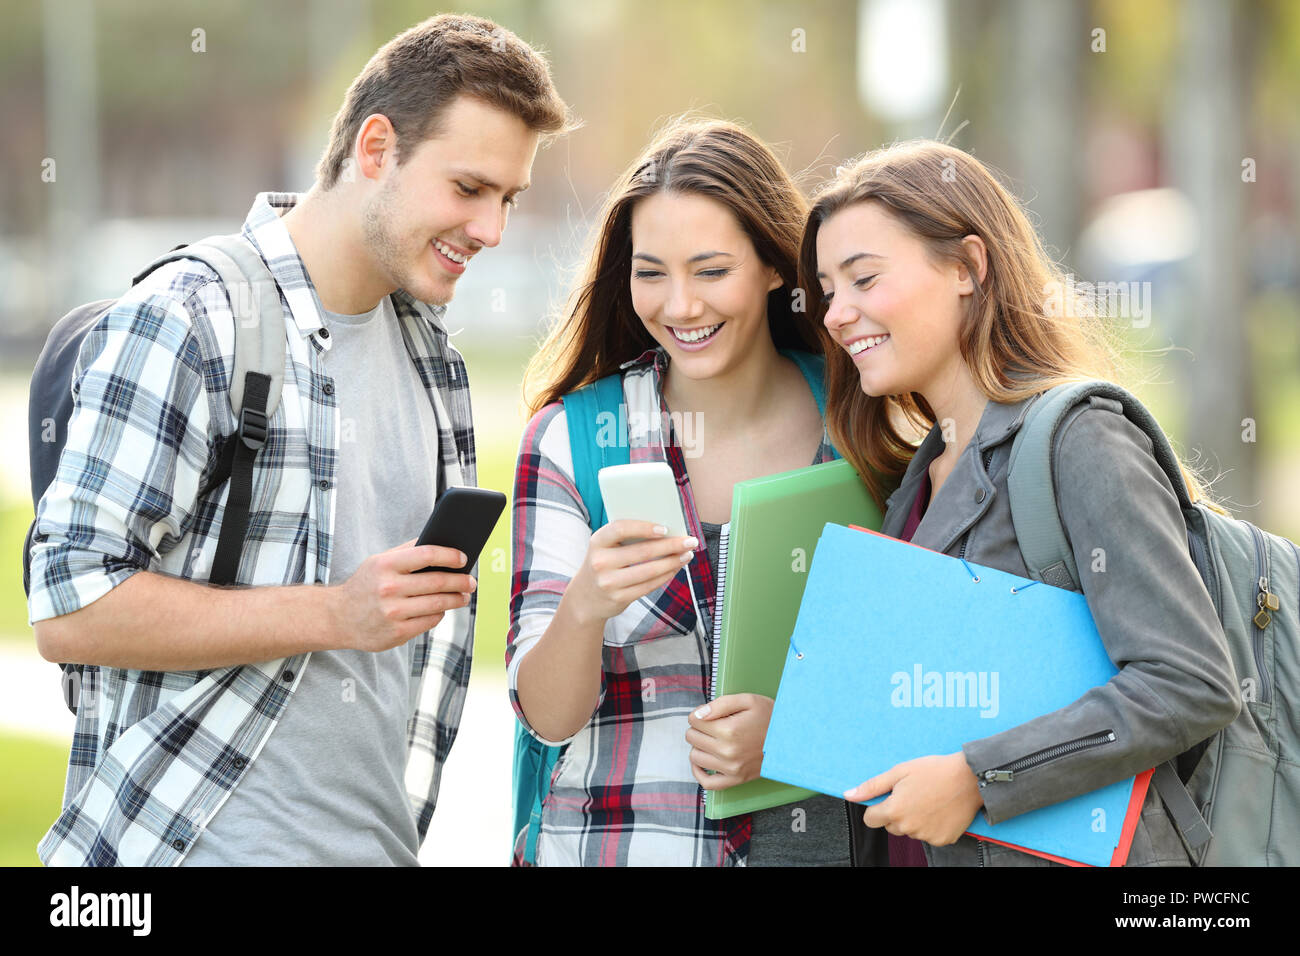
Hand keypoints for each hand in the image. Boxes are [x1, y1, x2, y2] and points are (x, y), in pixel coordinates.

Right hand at [330, 538, 475, 651]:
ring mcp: (393, 612)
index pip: (426, 554)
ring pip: (438, 603)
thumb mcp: (379, 561)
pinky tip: (442, 609)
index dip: (450, 555)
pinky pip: (430, 620)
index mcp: (385, 565)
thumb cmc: (366, 584)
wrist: (338, 618)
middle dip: (460, 581)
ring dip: (456, 599)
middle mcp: (388, 588)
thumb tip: (443, 542)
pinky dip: (439, 613)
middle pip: (437, 582)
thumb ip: (408, 551)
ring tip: (464, 595)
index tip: (464, 558)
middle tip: (471, 581)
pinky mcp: (397, 633)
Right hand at [567, 520, 696, 624]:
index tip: (666, 528)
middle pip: (642, 552)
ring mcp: (609, 582)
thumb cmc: (604, 563)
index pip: (621, 529)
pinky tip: (675, 568)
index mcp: (597, 541)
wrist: (586, 597)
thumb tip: (667, 530)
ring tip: (687, 555)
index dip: (644, 528)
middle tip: (691, 541)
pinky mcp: (619, 598)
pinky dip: (665, 576)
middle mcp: (600, 562)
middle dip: (671, 545)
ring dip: (673, 562)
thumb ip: (627, 537)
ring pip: (649, 571)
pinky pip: (648, 586)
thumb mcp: (606, 547)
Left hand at [686, 694, 773, 790]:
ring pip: (695, 756)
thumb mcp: (747, 700)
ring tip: (712, 740)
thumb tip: (697, 715)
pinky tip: (703, 760)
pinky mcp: (736, 780)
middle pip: (692, 737)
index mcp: (729, 730)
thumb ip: (720, 704)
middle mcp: (728, 752)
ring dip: (699, 746)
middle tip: (713, 725)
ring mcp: (731, 768)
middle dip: (698, 728)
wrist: (790, 739)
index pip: (694, 720)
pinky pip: (707, 783)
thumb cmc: (769, 717)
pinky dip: (699, 772)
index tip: (710, 714)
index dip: (699, 714)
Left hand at [843, 752, 984, 845]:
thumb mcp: (899, 772)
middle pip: (890, 826)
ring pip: (909, 831)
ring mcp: (926, 836)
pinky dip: (931, 825)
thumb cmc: (934, 771)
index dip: (877, 807)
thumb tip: (849, 795)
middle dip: (896, 813)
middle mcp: (909, 827)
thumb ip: (872, 786)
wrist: (969, 778)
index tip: (889, 797)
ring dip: (913, 819)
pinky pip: (928, 835)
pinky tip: (939, 809)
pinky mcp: (943, 840)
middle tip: (912, 794)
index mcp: (895, 810)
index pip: (871, 819)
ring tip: (928, 800)